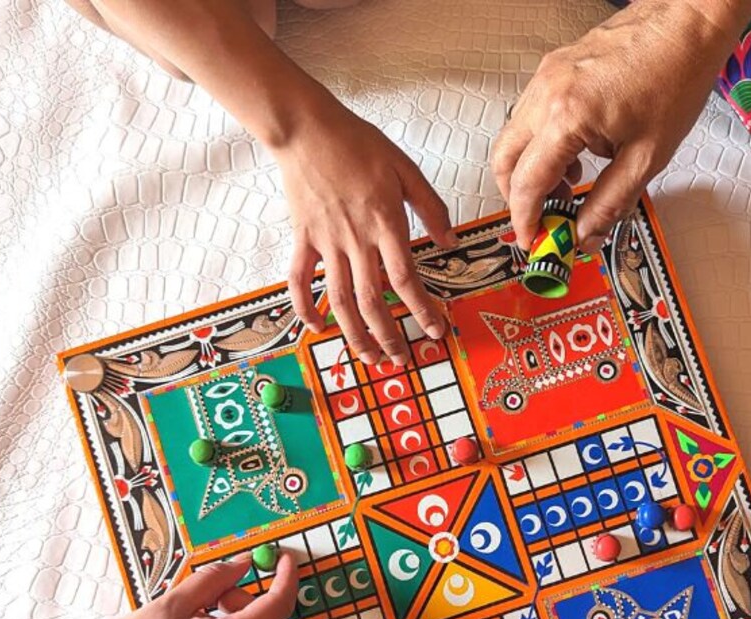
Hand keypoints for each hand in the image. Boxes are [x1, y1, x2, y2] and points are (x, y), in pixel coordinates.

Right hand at [277, 91, 457, 366]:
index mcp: (384, 223)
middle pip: (373, 301)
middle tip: (402, 357)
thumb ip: (431, 207)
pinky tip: (318, 328)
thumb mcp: (405, 168)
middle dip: (389, 335)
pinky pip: (300, 281)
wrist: (306, 128)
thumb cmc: (357, 143)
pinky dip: (305, 308)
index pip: (406, 279)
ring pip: (340, 301)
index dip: (422, 310)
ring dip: (354, 334)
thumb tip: (450, 242)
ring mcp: (326, 243)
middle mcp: (356, 240)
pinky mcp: (303, 239)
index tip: (435, 330)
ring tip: (369, 357)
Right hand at [492, 0, 750, 252]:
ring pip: (514, 136)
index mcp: (567, 116)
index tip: (531, 240)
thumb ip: (609, 203)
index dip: (524, 220)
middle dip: (516, 197)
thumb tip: (586, 236)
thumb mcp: (646, 157)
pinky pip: (529, 114)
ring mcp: (547, 75)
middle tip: (542, 219)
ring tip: (567, 187)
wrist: (688, 22)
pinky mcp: (555, 67)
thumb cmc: (675, 76)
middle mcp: (547, 92)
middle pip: (504, 160)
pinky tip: (573, 154)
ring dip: (530, 170)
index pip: (526, 184)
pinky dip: (539, 143)